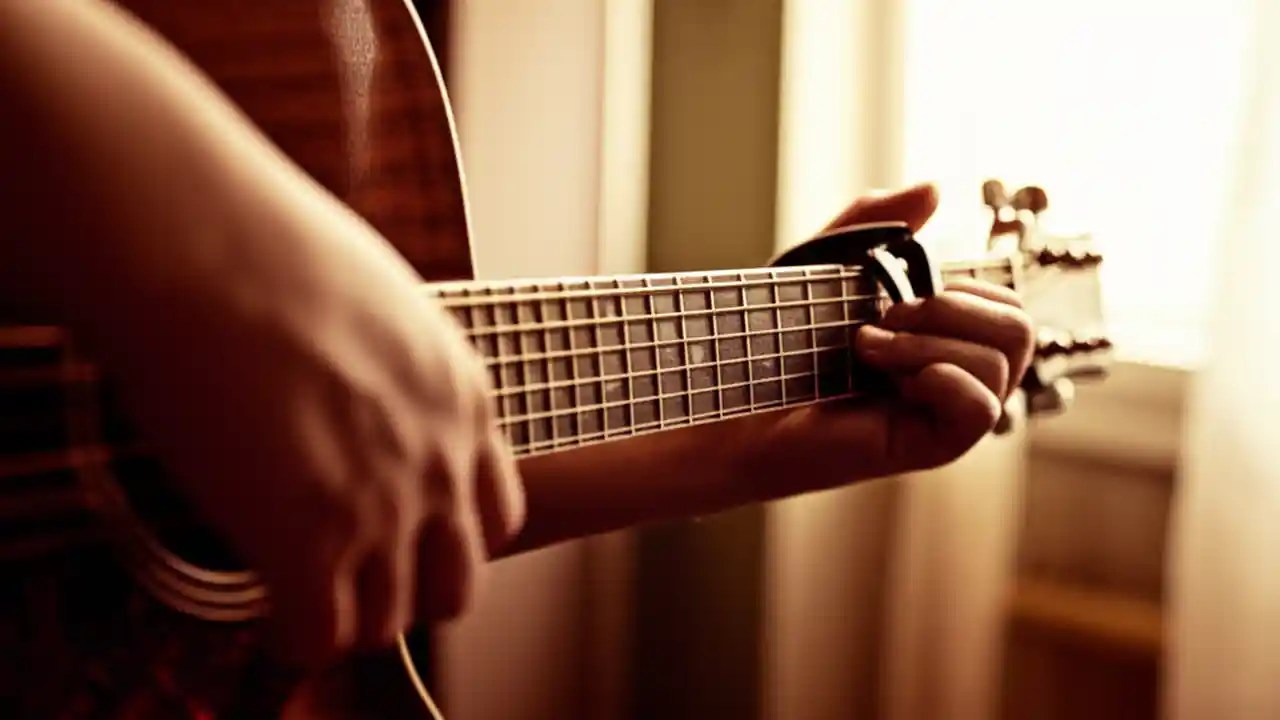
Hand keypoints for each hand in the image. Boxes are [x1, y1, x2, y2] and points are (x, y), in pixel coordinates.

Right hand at [96, 179, 524, 668]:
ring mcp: (382, 507)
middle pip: (457, 584)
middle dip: (408, 591)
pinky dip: (295, 639)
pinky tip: (267, 614)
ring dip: (348, 617)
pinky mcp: (308, 540)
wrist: (209, 246)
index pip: (496, 514)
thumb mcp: (380, 306)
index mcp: (463, 401)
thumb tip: (356, 391)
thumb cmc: (273, 249)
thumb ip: (392, 370)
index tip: (405, 536)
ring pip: (389, 621)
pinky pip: (320, 636)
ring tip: (301, 595)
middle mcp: (439, 462)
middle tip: (353, 576)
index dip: (446, 537)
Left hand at [751, 184, 1033, 487]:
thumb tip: (935, 187)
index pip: (1006, 303)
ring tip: (866, 348)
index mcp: (946, 334)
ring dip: (927, 343)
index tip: (894, 294)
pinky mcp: (928, 445)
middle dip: (953, 307)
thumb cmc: (776, 335)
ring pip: (1001, 366)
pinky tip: (889, 379)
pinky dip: (943, 379)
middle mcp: (957, 375)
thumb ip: (877, 221)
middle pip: (1020, 330)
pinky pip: (983, 410)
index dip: (963, 286)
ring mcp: (944, 412)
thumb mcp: (827, 262)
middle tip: (886, 316)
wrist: (735, 389)